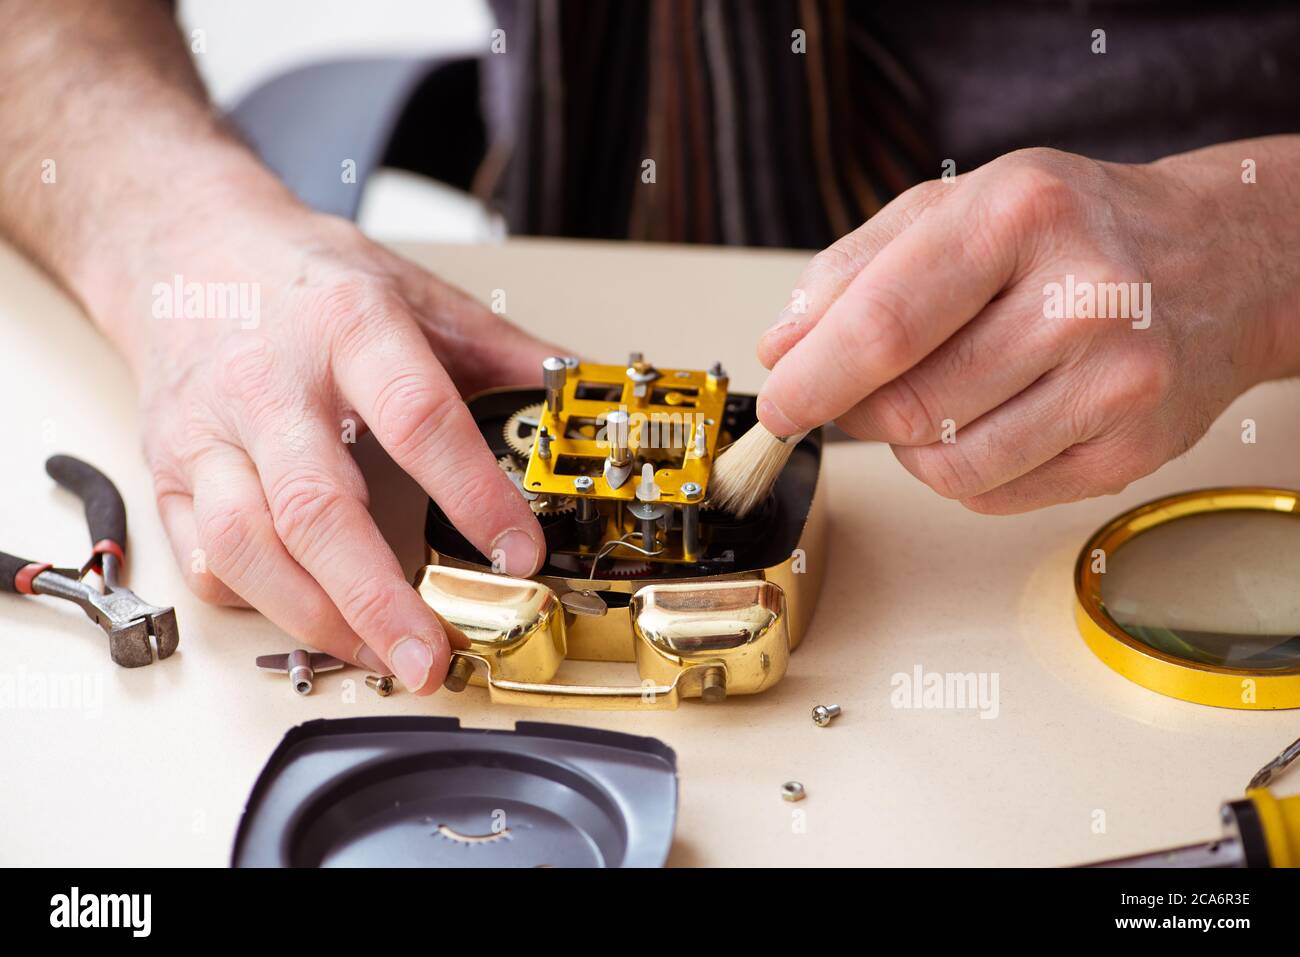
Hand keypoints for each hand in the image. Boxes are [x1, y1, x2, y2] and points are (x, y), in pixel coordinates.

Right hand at [122, 201, 556, 692]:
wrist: (190, 250)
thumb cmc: (308, 279)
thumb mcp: (417, 294)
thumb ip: (504, 353)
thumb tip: (583, 397)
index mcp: (348, 326)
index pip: (417, 418)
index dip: (472, 494)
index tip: (519, 553)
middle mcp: (270, 383)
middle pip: (317, 507)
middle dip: (377, 598)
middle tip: (431, 657)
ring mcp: (210, 431)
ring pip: (247, 545)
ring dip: (317, 618)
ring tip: (382, 658)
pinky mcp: (169, 470)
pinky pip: (203, 556)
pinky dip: (254, 599)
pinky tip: (307, 614)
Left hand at [757, 143, 1299, 511]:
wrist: (1219, 262)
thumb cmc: (1073, 229)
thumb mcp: (959, 205)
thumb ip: (855, 268)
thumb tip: (784, 346)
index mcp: (1020, 215)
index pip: (884, 325)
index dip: (812, 380)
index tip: (778, 406)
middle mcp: (1080, 298)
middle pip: (908, 407)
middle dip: (855, 410)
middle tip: (857, 387)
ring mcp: (1116, 382)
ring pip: (945, 465)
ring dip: (910, 444)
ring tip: (940, 391)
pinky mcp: (1130, 450)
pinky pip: (993, 495)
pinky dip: (963, 468)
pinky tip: (992, 416)